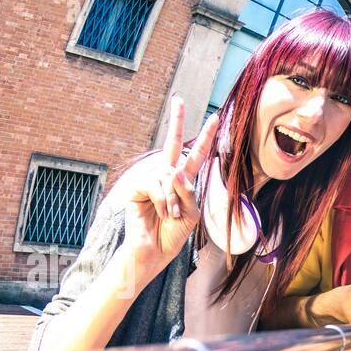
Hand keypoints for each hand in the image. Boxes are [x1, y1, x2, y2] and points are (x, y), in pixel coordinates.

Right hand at [123, 97, 218, 286]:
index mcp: (184, 183)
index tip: (214, 118)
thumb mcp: (191, 215)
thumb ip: (188, 193)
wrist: (154, 251)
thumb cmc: (173, 235)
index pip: (196, 156)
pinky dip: (161, 200)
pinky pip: (155, 184)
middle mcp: (167, 177)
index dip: (205, 138)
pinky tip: (160, 212)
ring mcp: (151, 180)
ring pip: (168, 175)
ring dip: (172, 198)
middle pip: (173, 144)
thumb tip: (175, 172)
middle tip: (179, 98)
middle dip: (177, 121)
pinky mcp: (137, 187)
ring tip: (169, 215)